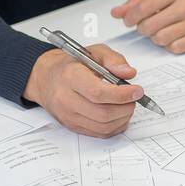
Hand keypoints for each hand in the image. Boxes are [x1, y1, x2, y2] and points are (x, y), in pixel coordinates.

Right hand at [24, 43, 141, 137]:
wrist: (47, 78)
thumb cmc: (72, 64)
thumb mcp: (94, 52)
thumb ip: (113, 59)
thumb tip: (129, 73)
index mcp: (71, 76)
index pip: (98, 93)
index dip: (121, 94)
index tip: (137, 90)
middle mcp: (66, 99)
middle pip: (102, 113)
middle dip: (126, 107)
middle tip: (135, 97)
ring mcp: (68, 116)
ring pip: (102, 126)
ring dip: (123, 118)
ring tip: (128, 105)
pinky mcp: (72, 126)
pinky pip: (99, 133)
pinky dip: (115, 126)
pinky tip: (119, 114)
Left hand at [111, 0, 184, 52]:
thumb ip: (139, 0)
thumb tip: (116, 12)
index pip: (144, 7)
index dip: (131, 17)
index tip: (129, 20)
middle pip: (150, 26)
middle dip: (143, 29)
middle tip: (146, 26)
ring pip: (161, 39)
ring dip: (156, 37)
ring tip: (160, 30)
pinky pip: (175, 48)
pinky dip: (169, 44)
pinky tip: (173, 36)